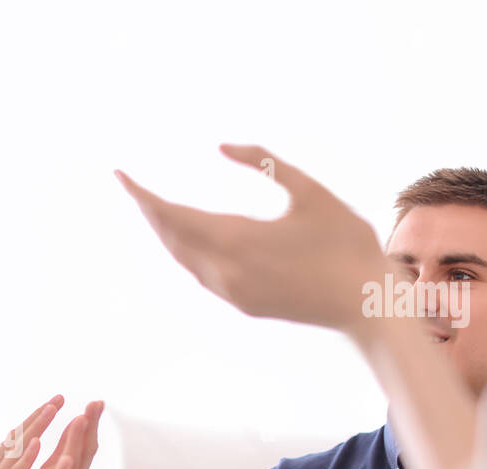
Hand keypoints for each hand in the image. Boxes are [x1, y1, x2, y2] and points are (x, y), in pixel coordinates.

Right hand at [0, 396, 59, 468]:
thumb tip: (5, 456)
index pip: (15, 437)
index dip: (34, 420)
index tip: (52, 405)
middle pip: (17, 435)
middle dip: (39, 414)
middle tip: (59, 397)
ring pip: (16, 447)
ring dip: (35, 426)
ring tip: (52, 409)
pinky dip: (25, 455)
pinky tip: (37, 442)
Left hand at [17, 400, 103, 468]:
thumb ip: (63, 454)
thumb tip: (73, 430)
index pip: (82, 442)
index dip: (89, 422)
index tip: (96, 401)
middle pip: (85, 449)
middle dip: (91, 425)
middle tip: (98, 402)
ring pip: (74, 463)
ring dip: (78, 441)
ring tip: (82, 420)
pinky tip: (66, 459)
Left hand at [115, 146, 389, 331]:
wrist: (366, 304)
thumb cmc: (346, 243)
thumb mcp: (310, 190)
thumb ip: (264, 162)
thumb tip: (221, 146)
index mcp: (237, 239)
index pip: (172, 214)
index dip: (143, 195)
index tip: (121, 175)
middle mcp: (225, 270)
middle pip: (171, 237)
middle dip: (149, 210)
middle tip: (133, 185)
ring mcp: (232, 292)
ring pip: (183, 259)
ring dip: (166, 233)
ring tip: (153, 208)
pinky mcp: (244, 304)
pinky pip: (201, 274)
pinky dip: (186, 252)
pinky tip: (186, 240)